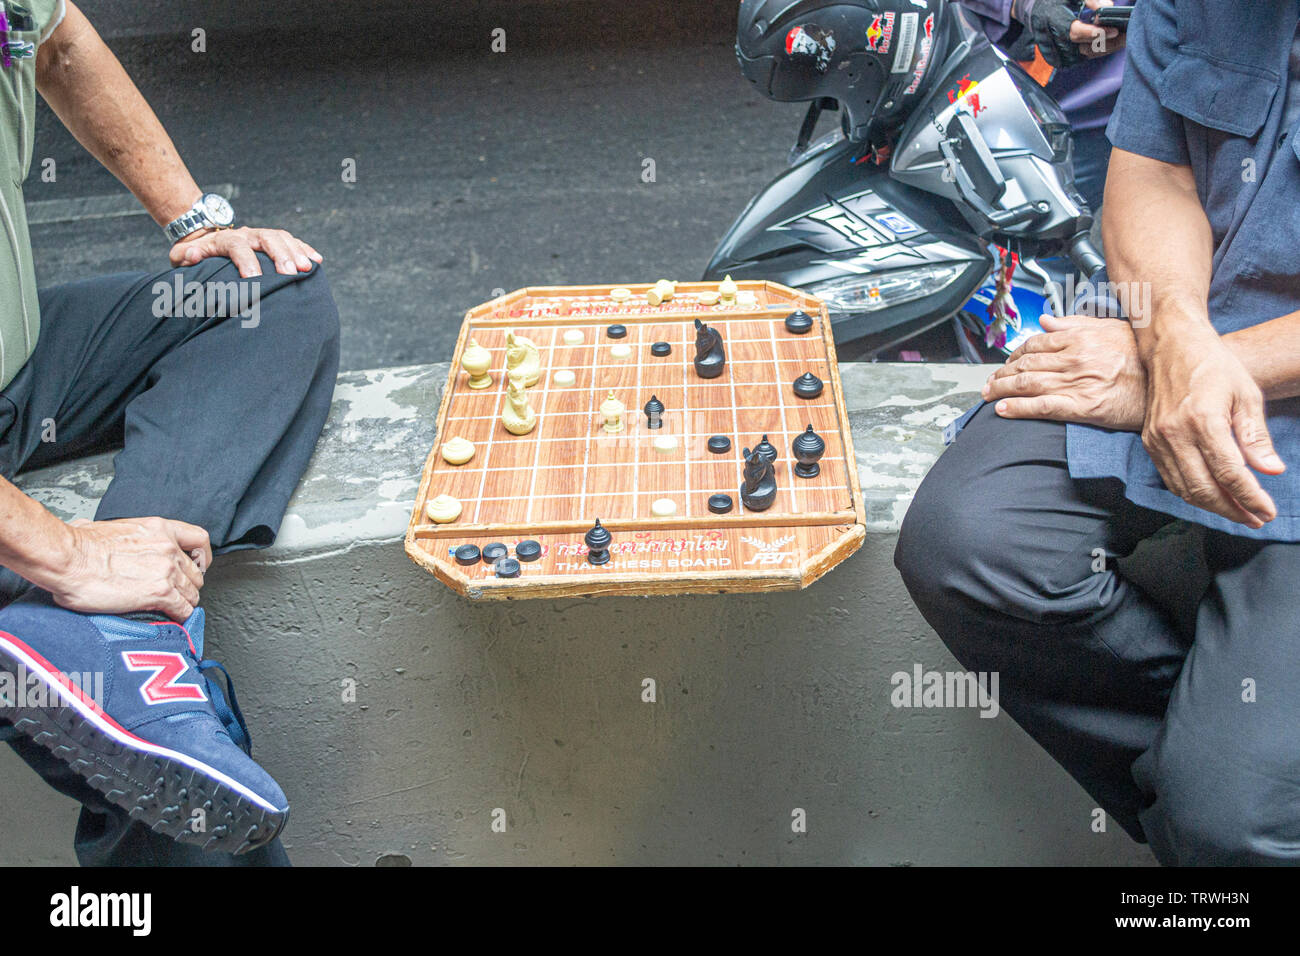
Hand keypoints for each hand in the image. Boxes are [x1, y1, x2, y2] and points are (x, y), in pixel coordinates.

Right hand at [44, 517, 212, 620]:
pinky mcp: (160, 593)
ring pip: (191, 593)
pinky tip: (171, 618)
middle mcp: (168, 548)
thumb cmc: (78, 545)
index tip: (199, 566)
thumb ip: (119, 534)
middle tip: (177, 594)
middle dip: (188, 586)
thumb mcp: (110, 526)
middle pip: (196, 573)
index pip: (199, 539)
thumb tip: (94, 532)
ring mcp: (167, 571)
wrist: (68, 559)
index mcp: (158, 529)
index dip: (202, 557)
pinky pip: (183, 609)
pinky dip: (180, 616)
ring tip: (173, 609)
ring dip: (184, 603)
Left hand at [170, 226, 322, 277]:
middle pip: (266, 238)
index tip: (255, 279)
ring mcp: (260, 236)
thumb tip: (193, 255)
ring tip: (308, 268)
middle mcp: (245, 234)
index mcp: (224, 239)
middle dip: (280, 255)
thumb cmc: (195, 255)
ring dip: (296, 252)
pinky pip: (292, 240)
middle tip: (291, 273)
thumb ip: (184, 256)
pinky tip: (317, 260)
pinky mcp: (273, 240)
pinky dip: (304, 249)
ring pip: (281, 237)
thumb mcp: (181, 256)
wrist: (206, 239)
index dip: (246, 261)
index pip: (237, 246)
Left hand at [983, 314, 1146, 430]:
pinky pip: (1041, 407)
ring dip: (1001, 390)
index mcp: (1079, 338)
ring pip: (1027, 384)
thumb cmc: (1144, 355)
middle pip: (1025, 365)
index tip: (1007, 362)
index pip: (1035, 344)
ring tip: (989, 394)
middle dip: (1002, 374)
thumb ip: (1075, 324)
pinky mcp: (1082, 406)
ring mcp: (1076, 382)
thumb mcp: (1111, 328)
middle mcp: (1073, 358)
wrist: (1169, 380)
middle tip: (990, 381)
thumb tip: (1048, 321)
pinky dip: (1018, 408)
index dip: (1015, 355)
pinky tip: (1002, 411)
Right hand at [1029, 0, 1122, 66]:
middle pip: (1081, 48)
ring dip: (1104, 49)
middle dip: (1106, 43)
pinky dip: (1097, 51)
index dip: (1094, 33)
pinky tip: (1111, 43)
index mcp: (1052, 19)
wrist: (1036, 9)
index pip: (1074, 32)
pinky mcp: (1060, 55)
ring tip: (1123, 39)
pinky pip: (1081, 57)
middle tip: (1126, 35)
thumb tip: (1109, 7)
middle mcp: (1051, 38)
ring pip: (1083, 55)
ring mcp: (1055, 49)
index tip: (1114, 30)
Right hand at [1142, 325, 1284, 527]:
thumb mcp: (1246, 395)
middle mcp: (1175, 433)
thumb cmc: (1213, 365)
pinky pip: (1170, 479)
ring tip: (1238, 512)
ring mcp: (1158, 439)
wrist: (1171, 347)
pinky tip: (1212, 496)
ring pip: (1184, 489)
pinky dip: (1192, 494)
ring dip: (1213, 507)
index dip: (1250, 498)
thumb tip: (1272, 470)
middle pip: (1204, 488)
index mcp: (1203, 419)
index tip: (1267, 512)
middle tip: (1256, 519)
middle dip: (1233, 510)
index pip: (1229, 472)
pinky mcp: (1150, 442)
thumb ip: (1256, 436)